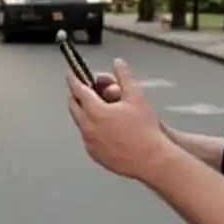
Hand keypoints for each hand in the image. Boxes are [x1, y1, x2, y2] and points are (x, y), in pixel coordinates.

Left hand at [67, 58, 170, 179]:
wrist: (152, 159)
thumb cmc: (145, 130)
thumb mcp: (136, 97)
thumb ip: (124, 77)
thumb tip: (118, 64)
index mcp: (95, 111)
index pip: (78, 89)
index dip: (74, 78)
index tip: (72, 73)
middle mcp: (88, 128)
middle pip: (74, 106)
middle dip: (78, 95)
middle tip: (88, 90)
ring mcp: (89, 143)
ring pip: (80, 122)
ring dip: (86, 113)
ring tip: (105, 110)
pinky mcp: (94, 154)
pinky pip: (87, 137)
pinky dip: (92, 129)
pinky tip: (108, 128)